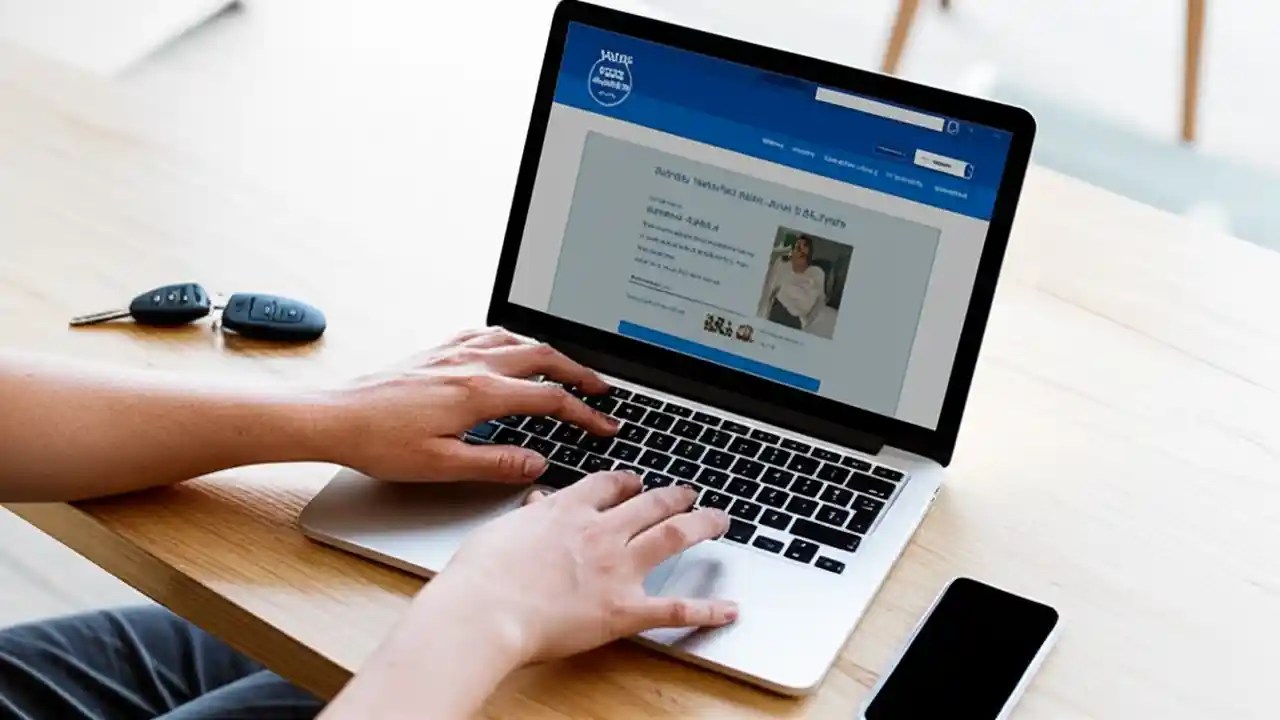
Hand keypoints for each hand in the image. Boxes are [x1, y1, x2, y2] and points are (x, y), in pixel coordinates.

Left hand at [321, 327, 616, 482]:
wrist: (334, 417)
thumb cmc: (380, 443)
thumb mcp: (442, 466)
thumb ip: (495, 464)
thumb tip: (537, 463)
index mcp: (479, 393)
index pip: (548, 399)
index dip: (584, 414)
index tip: (604, 426)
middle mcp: (471, 364)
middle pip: (543, 357)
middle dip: (579, 373)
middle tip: (601, 390)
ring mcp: (453, 353)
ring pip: (517, 340)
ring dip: (549, 353)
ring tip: (566, 368)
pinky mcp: (436, 352)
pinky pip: (487, 334)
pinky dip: (512, 340)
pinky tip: (511, 349)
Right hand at [427, 471, 737, 663]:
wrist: (483, 611)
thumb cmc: (480, 575)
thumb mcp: (500, 530)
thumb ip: (526, 518)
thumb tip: (535, 506)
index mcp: (567, 510)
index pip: (607, 485)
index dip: (627, 481)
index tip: (634, 482)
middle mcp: (600, 531)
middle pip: (650, 502)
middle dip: (674, 496)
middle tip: (688, 493)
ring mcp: (617, 568)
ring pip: (672, 536)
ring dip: (701, 525)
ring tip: (718, 520)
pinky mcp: (625, 609)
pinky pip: (675, 607)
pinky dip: (707, 609)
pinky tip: (728, 608)